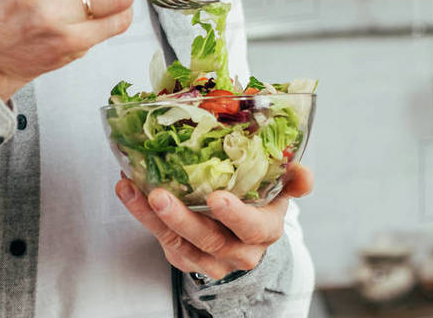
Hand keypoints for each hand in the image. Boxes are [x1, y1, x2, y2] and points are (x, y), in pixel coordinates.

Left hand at [115, 163, 314, 280]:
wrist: (246, 235)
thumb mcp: (280, 189)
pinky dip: (141, 216)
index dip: (235, 215)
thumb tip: (304, 173)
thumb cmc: (261, 202)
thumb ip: (293, 180)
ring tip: (130, 189)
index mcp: (265, 231)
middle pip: (208, 239)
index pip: (252, 227)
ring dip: (150, 217)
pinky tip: (129, 190)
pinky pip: (162, 241)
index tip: (217, 198)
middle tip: (159, 195)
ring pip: (178, 244)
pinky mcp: (185, 258)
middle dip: (181, 218)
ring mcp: (209, 259)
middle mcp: (238, 251)